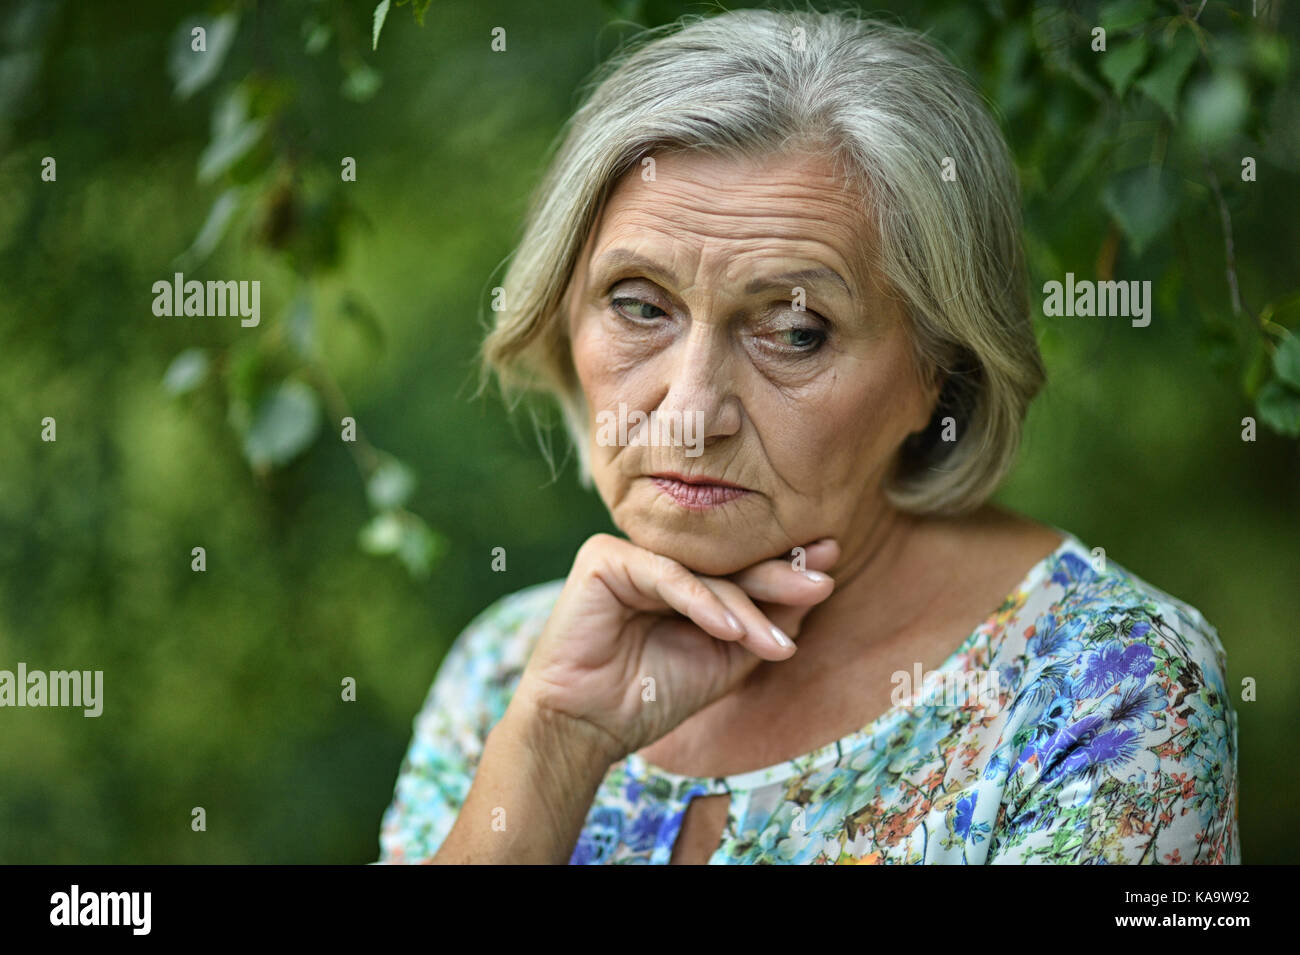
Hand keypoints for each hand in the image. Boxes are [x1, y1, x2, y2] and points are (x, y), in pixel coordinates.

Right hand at [509, 533, 838, 761]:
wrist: (588, 726)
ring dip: (746, 607)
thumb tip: (816, 585)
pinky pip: (666, 575)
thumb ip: (764, 625)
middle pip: (728, 563)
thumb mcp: (725, 660)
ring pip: (703, 572)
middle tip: (821, 582)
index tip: (830, 571)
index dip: (785, 571)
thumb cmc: (651, 696)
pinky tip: (730, 630)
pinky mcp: (604, 558)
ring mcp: (631, 554)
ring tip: (775, 644)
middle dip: (779, 576)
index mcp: (685, 579)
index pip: (741, 569)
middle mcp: (659, 559)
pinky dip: (701, 603)